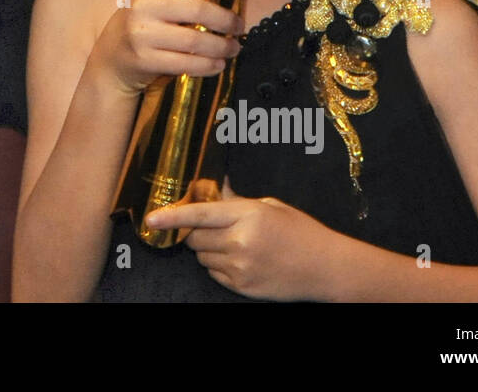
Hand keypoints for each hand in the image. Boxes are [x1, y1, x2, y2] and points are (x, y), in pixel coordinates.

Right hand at [88, 0, 243, 96]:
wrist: (112, 58)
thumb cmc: (145, 25)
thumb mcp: (155, 1)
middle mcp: (143, 7)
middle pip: (196, 10)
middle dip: (225, 20)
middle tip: (239, 27)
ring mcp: (142, 34)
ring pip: (195, 40)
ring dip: (221, 46)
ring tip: (233, 48)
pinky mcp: (145, 59)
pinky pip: (185, 63)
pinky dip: (208, 65)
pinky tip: (218, 64)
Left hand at [144, 178, 334, 300]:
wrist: (326, 268)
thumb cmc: (301, 231)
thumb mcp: (270, 206)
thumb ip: (236, 201)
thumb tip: (212, 189)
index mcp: (247, 216)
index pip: (199, 214)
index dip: (172, 216)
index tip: (151, 219)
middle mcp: (240, 242)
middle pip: (194, 238)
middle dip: (196, 232)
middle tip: (215, 229)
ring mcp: (240, 267)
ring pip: (202, 257)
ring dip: (208, 250)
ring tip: (235, 245)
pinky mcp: (242, 286)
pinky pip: (214, 273)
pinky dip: (219, 266)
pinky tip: (242, 260)